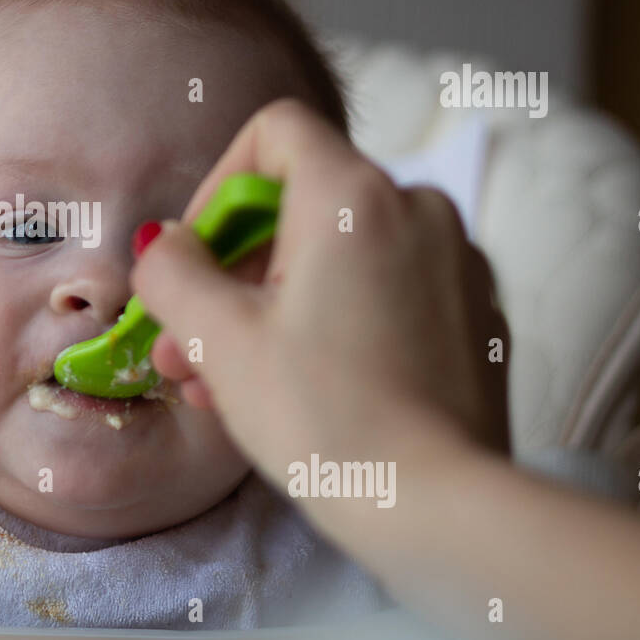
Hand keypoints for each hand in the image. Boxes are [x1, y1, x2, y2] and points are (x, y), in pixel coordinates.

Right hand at [131, 99, 509, 491]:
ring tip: (225, 383)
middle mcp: (418, 209)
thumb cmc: (326, 419)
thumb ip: (172, 272)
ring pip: (340, 258)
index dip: (219, 184)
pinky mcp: (475, 316)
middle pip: (302, 206)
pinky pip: (385, 293)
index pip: (275, 132)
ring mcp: (456, 263)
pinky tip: (298, 389)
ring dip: (272, 307)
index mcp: (356, 196)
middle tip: (188, 344)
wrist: (441, 507)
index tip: (197, 255)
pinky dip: (334, 323)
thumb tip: (164, 245)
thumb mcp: (219, 340)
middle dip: (232, 272)